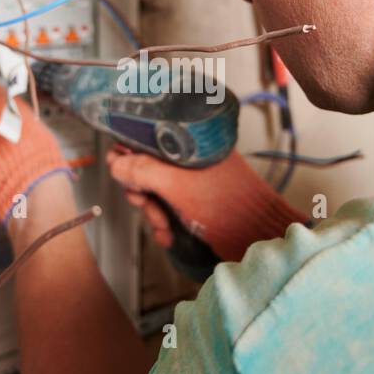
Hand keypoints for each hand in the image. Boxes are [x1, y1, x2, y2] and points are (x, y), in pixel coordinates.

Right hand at [106, 148, 306, 262]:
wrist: (258, 233)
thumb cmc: (227, 204)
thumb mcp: (176, 185)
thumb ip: (142, 171)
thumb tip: (116, 164)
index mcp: (187, 140)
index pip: (146, 137)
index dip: (127, 155)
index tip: (121, 173)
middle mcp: (188, 156)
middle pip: (145, 166)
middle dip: (140, 190)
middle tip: (144, 202)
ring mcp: (192, 179)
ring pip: (155, 190)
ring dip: (152, 211)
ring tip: (163, 226)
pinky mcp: (195, 200)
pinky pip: (168, 206)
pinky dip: (164, 222)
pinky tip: (169, 236)